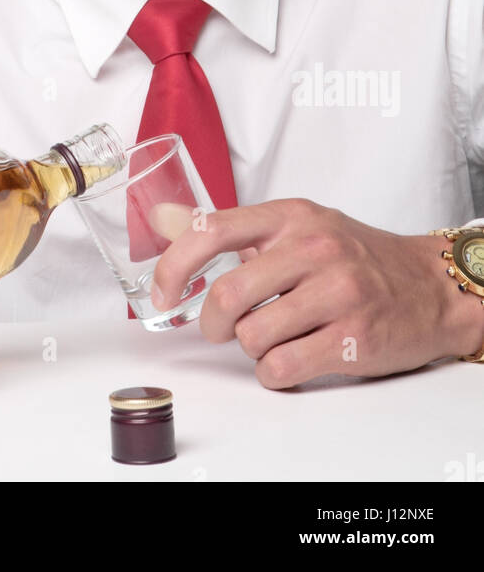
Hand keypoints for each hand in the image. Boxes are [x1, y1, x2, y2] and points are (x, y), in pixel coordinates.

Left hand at [149, 197, 483, 388]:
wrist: (428, 286)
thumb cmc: (354, 257)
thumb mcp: (297, 225)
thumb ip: (233, 229)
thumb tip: (162, 216)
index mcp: (291, 216)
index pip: (213, 230)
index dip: (174, 266)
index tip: (162, 294)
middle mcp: (313, 249)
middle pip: (229, 295)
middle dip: (212, 323)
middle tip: (220, 329)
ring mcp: (337, 293)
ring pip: (254, 336)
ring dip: (250, 348)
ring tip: (272, 338)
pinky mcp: (354, 339)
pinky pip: (283, 368)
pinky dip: (274, 373)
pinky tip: (289, 360)